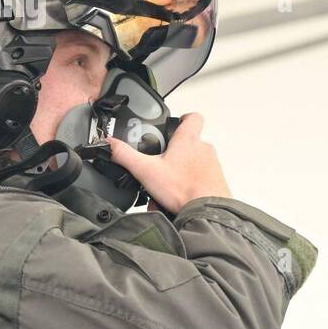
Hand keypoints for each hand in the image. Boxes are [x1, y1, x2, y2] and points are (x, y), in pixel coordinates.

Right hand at [108, 112, 231, 212]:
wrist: (206, 211)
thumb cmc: (182, 190)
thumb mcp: (146, 171)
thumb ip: (125, 155)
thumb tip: (110, 144)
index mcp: (188, 140)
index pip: (192, 117)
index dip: (183, 118)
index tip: (174, 124)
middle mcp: (204, 149)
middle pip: (191, 141)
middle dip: (176, 150)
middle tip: (162, 160)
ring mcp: (213, 164)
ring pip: (196, 161)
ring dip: (182, 168)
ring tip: (168, 182)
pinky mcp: (217, 180)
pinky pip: (203, 177)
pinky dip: (191, 182)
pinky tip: (179, 194)